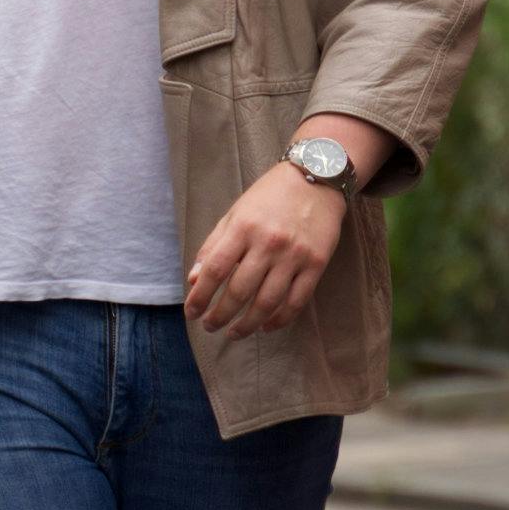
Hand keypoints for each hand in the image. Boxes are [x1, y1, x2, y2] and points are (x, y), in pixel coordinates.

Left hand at [183, 159, 345, 341]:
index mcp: (244, 228)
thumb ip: (214, 245)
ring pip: (267, 303)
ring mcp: (294, 255)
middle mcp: (268, 243)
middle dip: (220, 316)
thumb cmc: (270, 196)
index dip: (200, 297)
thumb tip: (194, 280)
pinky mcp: (316, 264)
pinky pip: (296, 301)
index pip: (215, 271)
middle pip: (239, 292)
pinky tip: (266, 326)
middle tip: (210, 327)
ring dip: (247, 325)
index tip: (191, 313)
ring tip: (234, 333)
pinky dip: (279, 320)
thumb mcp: (235, 213)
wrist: (317, 176)